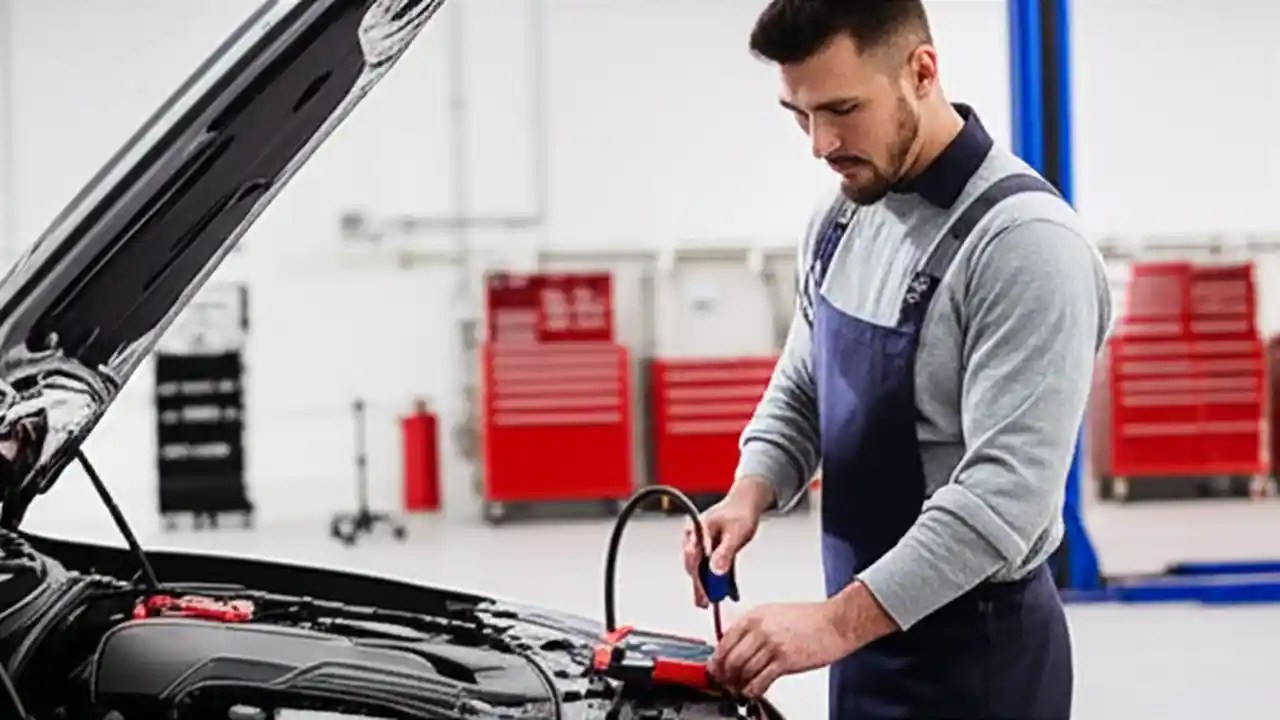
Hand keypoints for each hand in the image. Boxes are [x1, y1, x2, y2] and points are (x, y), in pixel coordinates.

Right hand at [682, 478, 772, 607]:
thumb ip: (725, 552)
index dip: (697, 577)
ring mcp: (702, 543)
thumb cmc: (740, 512)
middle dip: (700, 585)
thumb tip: (716, 571)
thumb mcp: (735, 533)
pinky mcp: (711, 549)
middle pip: (695, 565)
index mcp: (697, 529)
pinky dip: (717, 578)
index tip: (703, 592)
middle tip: (705, 602)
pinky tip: (724, 591)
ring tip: (712, 601)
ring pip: (702, 567)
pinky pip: (711, 566)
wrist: (747, 502)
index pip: (693, 557)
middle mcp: (696, 537)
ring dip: (707, 584)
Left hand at [708, 600, 853, 698]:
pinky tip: (753, 692)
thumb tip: (738, 645)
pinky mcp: (785, 661)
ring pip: (744, 671)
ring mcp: (772, 645)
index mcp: (755, 616)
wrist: (836, 622)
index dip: (718, 659)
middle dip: (725, 675)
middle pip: (731, 658)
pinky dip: (752, 690)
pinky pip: (760, 680)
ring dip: (738, 684)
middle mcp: (760, 629)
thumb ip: (754, 627)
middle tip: (725, 683)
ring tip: (739, 689)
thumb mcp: (774, 614)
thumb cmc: (810, 618)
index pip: (725, 640)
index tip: (716, 668)